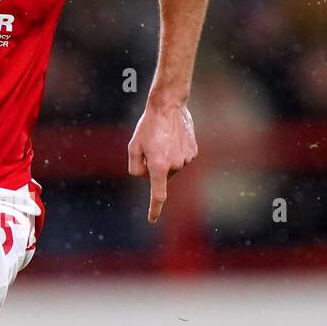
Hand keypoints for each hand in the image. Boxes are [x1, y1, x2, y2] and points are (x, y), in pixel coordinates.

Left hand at [127, 100, 197, 223]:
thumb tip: (145, 177)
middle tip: (151, 147)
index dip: (154, 209)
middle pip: (161, 176)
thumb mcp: (133, 147)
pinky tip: (173, 138)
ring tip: (163, 139)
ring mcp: (186, 159)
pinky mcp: (193, 151)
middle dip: (155, 168)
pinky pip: (181, 158)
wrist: (169, 106)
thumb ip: (135, 167)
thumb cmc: (148, 126)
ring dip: (166, 158)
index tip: (152, 220)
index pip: (157, 195)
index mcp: (158, 166)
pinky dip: (175, 152)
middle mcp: (175, 165)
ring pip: (172, 167)